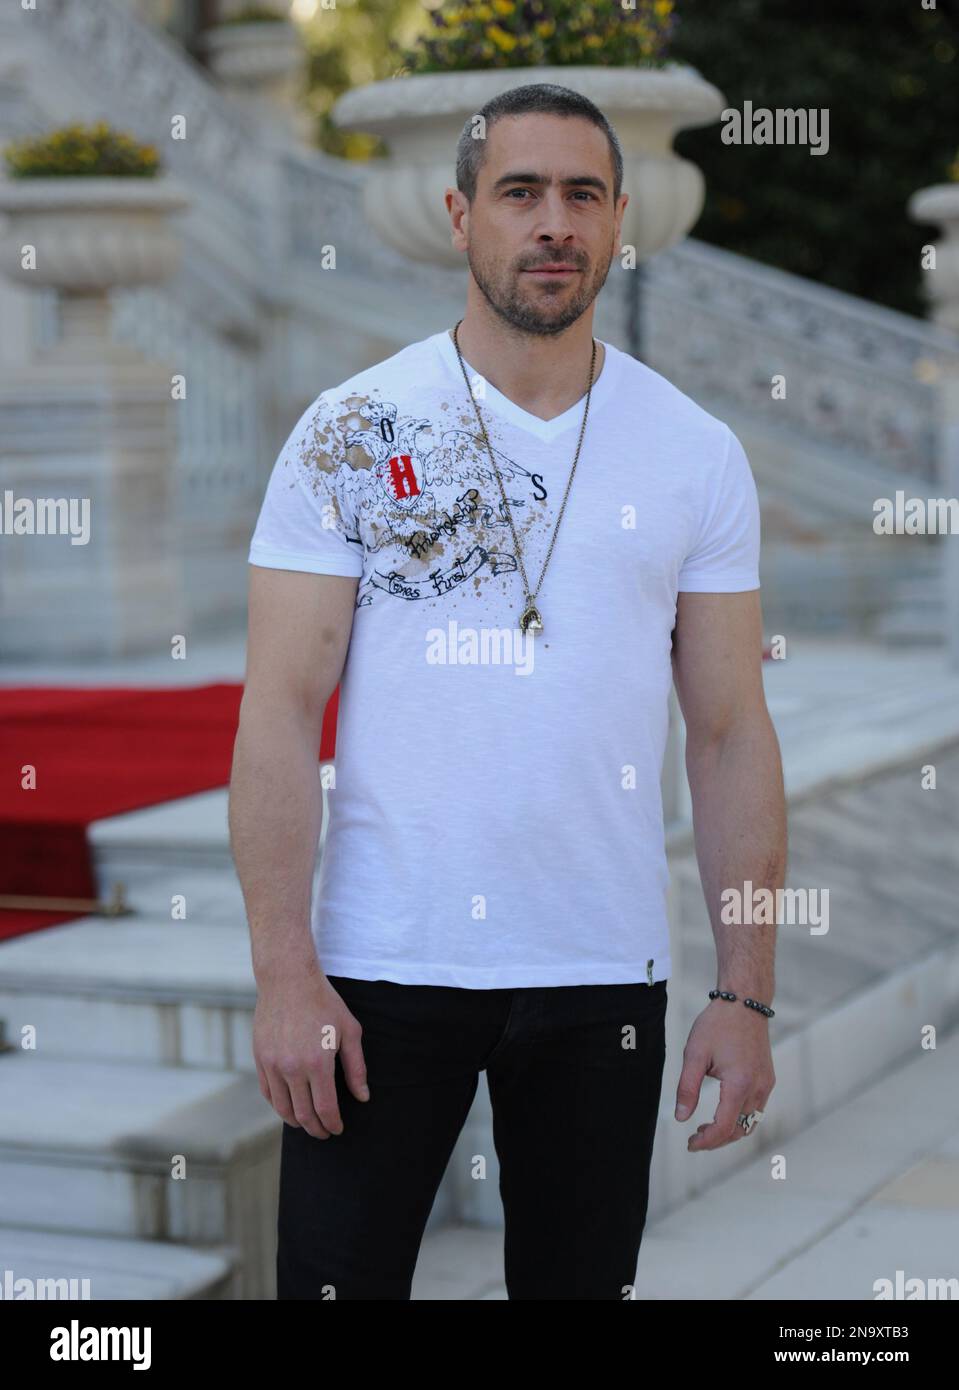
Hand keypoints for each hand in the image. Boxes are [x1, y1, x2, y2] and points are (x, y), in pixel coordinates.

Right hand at [253, 968, 368, 1138]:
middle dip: (316, 1129)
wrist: (288, 979)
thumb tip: (362, 1097)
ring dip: (296, 1122)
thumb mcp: (349, 1031)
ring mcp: (273, 1064)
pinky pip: (268, 1092)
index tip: (338, 1129)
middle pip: (303, 1114)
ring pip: (282, 1108)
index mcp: (318, 1063)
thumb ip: (356, 1068)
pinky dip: (278, 1105)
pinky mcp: (260, 1058)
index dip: (332, 1124)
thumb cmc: (324, 1002)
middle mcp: (292, 1068)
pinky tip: (289, 1107)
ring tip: (307, 1124)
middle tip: (324, 1133)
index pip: (325, 1108)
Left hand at [674, 999, 774, 1151]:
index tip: (690, 1144)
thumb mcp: (695, 1054)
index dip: (707, 1141)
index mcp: (739, 1084)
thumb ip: (687, 1088)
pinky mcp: (768, 1079)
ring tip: (705, 1129)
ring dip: (729, 1131)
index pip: (725, 1127)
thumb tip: (681, 1118)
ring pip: (750, 1123)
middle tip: (694, 1139)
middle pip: (739, 1130)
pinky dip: (740, 1118)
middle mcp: (758, 1088)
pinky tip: (723, 1112)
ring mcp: (766, 1084)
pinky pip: (756, 1109)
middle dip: (716, 1140)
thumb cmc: (717, 1025)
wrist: (744, 1002)